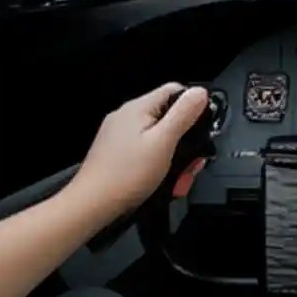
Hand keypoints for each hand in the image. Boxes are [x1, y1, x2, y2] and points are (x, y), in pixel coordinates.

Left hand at [66, 83, 208, 217]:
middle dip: (186, 141)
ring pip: (160, 137)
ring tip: (178, 180)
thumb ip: (183, 114)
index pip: (175, 91)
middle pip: (169, 118)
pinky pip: (147, 151)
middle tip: (192, 165)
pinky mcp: (117, 152)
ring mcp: (120, 136)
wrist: (92, 205)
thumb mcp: (164, 142)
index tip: (204, 129)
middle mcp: (126, 117)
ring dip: (175, 157)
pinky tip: (164, 182)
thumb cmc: (127, 174)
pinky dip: (160, 164)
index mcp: (138, 108)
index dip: (194, 106)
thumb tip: (200, 91)